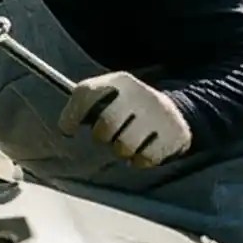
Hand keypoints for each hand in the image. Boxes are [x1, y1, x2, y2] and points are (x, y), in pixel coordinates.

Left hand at [58, 71, 191, 167]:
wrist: (176, 110)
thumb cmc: (128, 107)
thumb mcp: (111, 95)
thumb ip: (87, 104)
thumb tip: (65, 128)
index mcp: (120, 81)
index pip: (87, 92)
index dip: (72, 114)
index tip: (67, 131)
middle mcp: (142, 94)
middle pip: (106, 125)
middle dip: (102, 136)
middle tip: (106, 136)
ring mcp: (161, 113)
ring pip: (125, 145)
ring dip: (120, 150)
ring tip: (125, 143)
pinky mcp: (176, 133)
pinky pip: (146, 158)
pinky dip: (138, 161)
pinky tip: (140, 152)